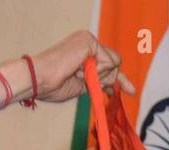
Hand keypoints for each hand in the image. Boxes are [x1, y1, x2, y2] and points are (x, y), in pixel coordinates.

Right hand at [0, 31, 134, 106]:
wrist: (38, 79)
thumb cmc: (51, 85)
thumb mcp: (80, 86)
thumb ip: (96, 82)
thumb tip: (111, 85)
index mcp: (82, 52)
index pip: (108, 63)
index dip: (118, 78)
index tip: (130, 90)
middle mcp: (87, 44)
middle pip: (114, 63)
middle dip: (110, 78)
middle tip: (85, 80)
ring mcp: (88, 41)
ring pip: (113, 63)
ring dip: (98, 76)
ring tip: (77, 74)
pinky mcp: (90, 42)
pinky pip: (108, 61)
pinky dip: (97, 71)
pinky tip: (80, 69)